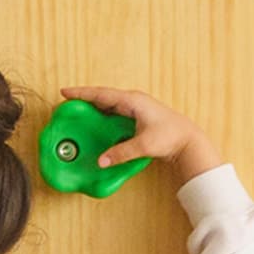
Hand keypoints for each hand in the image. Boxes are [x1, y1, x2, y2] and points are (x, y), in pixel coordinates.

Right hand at [57, 87, 224, 180]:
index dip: (82, 93)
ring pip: (108, 103)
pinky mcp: (137, 116)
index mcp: (132, 101)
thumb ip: (121, 153)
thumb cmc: (170, 137)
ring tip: (78, 110)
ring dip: (93, 105)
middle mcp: (133, 101)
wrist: (188, 139)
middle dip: (84, 98)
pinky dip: (103, 114)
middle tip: (66, 101)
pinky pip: (115, 111)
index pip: (101, 94)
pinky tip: (96, 120)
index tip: (65, 92)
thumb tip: (101, 161)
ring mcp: (136, 107)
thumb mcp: (144, 145)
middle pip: (103, 96)